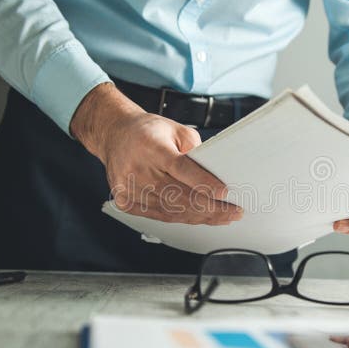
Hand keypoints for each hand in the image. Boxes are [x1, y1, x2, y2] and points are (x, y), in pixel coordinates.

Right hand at [71, 83, 242, 224]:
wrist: (115, 136)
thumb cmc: (147, 132)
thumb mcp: (174, 129)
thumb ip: (194, 149)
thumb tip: (215, 175)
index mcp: (151, 147)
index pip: (181, 169)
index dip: (204, 183)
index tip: (224, 193)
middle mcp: (137, 170)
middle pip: (179, 195)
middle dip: (211, 207)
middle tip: (233, 211)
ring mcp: (129, 189)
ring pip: (172, 211)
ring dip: (201, 216)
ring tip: (223, 217)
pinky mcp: (126, 202)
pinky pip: (161, 216)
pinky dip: (184, 218)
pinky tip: (201, 218)